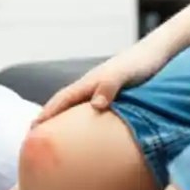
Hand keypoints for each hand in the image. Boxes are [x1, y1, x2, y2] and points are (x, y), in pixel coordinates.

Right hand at [32, 40, 170, 125]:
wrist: (158, 52)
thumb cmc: (142, 63)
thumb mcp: (126, 74)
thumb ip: (110, 86)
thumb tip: (95, 105)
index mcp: (91, 82)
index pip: (62, 100)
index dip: (46, 115)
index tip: (32, 129)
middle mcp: (92, 86)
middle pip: (63, 104)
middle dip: (47, 118)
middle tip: (34, 137)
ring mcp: (101, 89)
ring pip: (75, 106)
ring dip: (62, 119)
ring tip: (54, 136)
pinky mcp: (112, 94)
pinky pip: (89, 109)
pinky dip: (80, 120)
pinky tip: (84, 130)